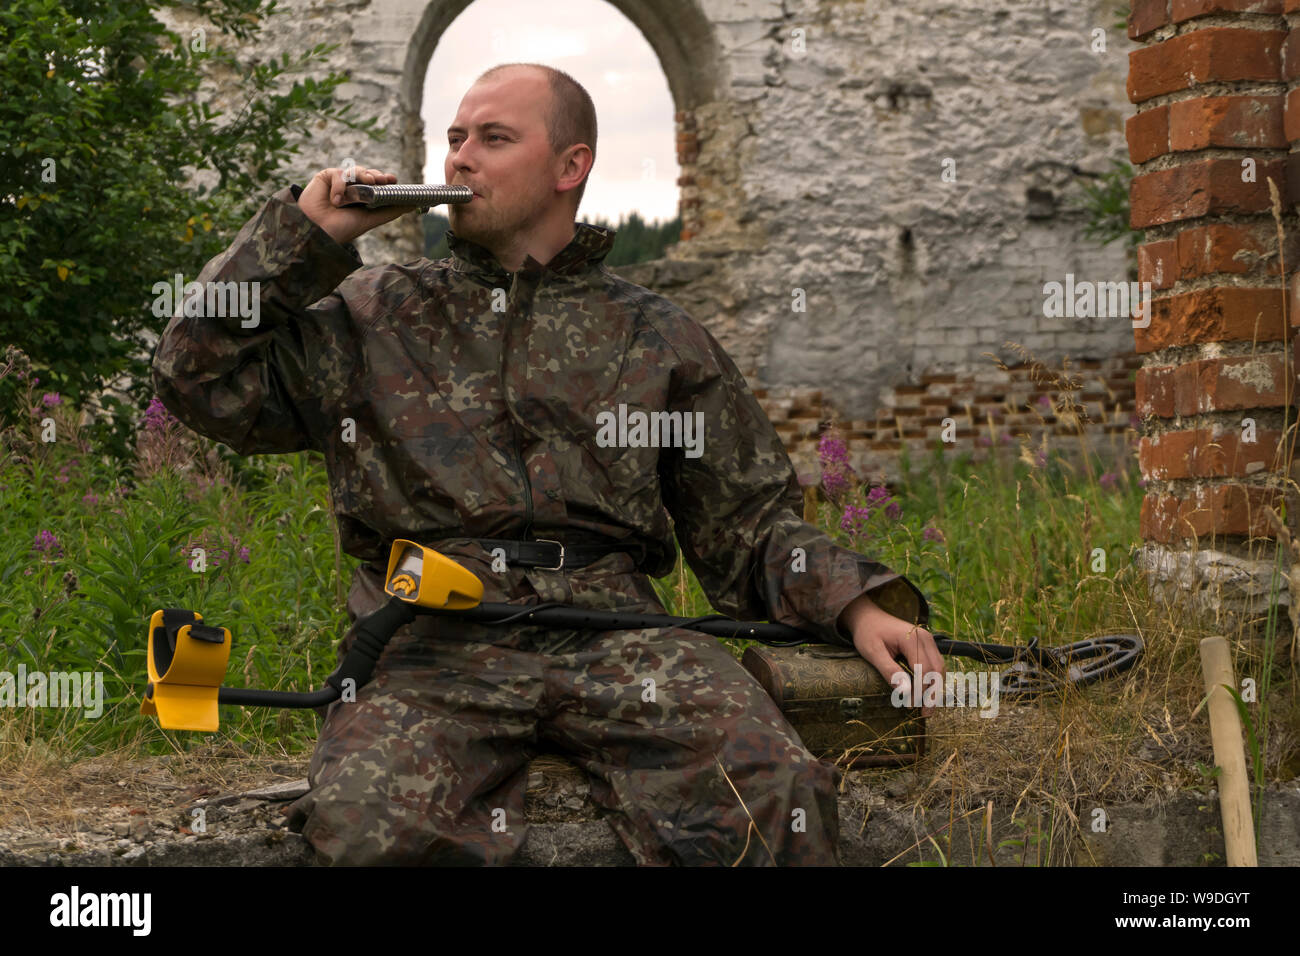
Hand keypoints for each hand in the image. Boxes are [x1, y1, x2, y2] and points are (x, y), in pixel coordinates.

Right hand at [297, 165, 408, 245]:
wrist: (316, 231)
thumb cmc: (341, 229)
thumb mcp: (369, 220)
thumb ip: (389, 212)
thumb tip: (413, 204)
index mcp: (363, 198)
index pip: (377, 183)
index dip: (385, 179)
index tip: (393, 180)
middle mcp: (352, 188)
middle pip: (368, 174)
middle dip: (376, 175)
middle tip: (381, 180)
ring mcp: (340, 182)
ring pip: (355, 171)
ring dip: (362, 176)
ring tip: (367, 184)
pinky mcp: (326, 177)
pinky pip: (339, 174)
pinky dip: (340, 187)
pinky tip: (336, 200)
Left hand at [838, 594, 945, 716]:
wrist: (869, 617)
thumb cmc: (868, 634)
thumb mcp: (872, 652)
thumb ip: (889, 671)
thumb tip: (905, 692)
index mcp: (913, 639)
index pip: (924, 670)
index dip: (920, 691)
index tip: (913, 707)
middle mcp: (925, 638)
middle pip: (936, 670)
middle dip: (932, 694)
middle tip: (925, 713)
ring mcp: (928, 641)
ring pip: (940, 669)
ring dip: (935, 689)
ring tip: (926, 708)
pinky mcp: (927, 645)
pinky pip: (935, 665)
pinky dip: (933, 680)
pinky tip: (925, 694)